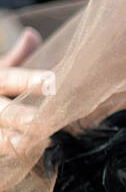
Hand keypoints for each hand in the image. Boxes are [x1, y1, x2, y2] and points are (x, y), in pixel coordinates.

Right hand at [0, 27, 54, 151]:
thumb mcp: (0, 70)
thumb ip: (17, 57)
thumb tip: (31, 34)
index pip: (11, 79)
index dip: (30, 80)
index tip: (53, 81)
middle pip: (3, 111)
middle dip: (22, 116)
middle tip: (45, 122)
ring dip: (12, 141)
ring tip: (34, 143)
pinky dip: (9, 154)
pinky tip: (27, 157)